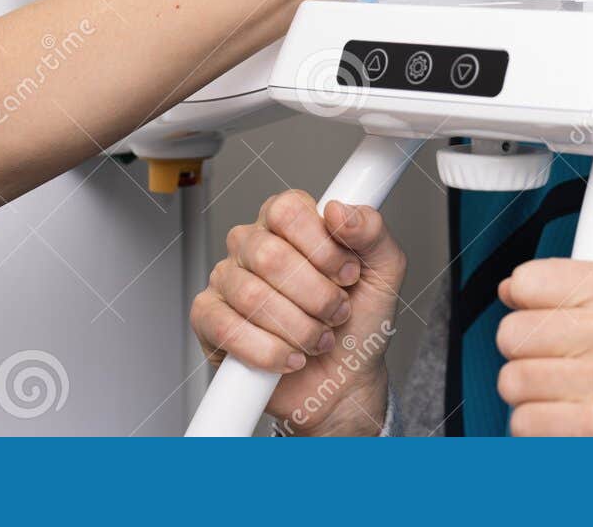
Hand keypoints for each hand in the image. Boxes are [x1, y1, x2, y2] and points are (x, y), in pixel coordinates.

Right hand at [190, 191, 405, 435]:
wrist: (344, 383)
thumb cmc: (359, 323)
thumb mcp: (384, 272)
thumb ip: (371, 231)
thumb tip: (339, 209)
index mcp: (290, 222)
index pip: (288, 211)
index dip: (322, 247)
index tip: (348, 274)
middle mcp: (253, 243)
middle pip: (269, 255)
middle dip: (315, 296)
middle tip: (336, 312)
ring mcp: (226, 280)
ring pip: (251, 295)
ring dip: (298, 328)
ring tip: (318, 339)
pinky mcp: (208, 319)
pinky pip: (226, 329)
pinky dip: (268, 351)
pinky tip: (290, 357)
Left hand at [495, 258, 592, 436]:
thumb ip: (575, 296)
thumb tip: (509, 288)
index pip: (528, 280)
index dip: (525, 307)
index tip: (546, 327)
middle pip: (511, 332)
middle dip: (526, 359)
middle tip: (563, 375)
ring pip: (511, 380)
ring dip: (530, 400)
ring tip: (569, 404)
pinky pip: (523, 422)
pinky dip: (536, 433)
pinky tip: (569, 429)